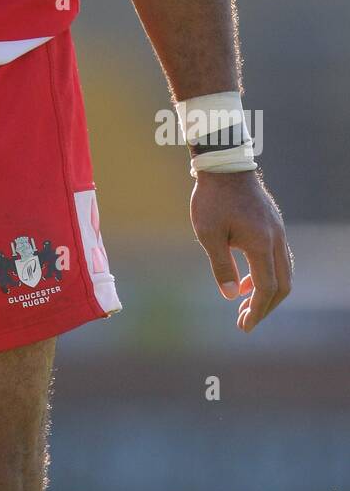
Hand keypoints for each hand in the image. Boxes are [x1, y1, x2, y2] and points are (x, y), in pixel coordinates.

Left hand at [190, 169, 292, 330]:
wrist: (224, 164)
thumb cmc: (212, 198)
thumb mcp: (209, 234)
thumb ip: (221, 266)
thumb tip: (229, 296)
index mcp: (261, 244)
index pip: (265, 288)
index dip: (256, 310)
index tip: (244, 326)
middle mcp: (276, 240)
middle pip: (282, 285)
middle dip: (264, 307)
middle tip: (244, 321)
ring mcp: (278, 232)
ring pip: (283, 272)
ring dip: (266, 292)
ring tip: (242, 303)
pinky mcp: (274, 225)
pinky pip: (278, 258)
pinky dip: (266, 274)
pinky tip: (244, 279)